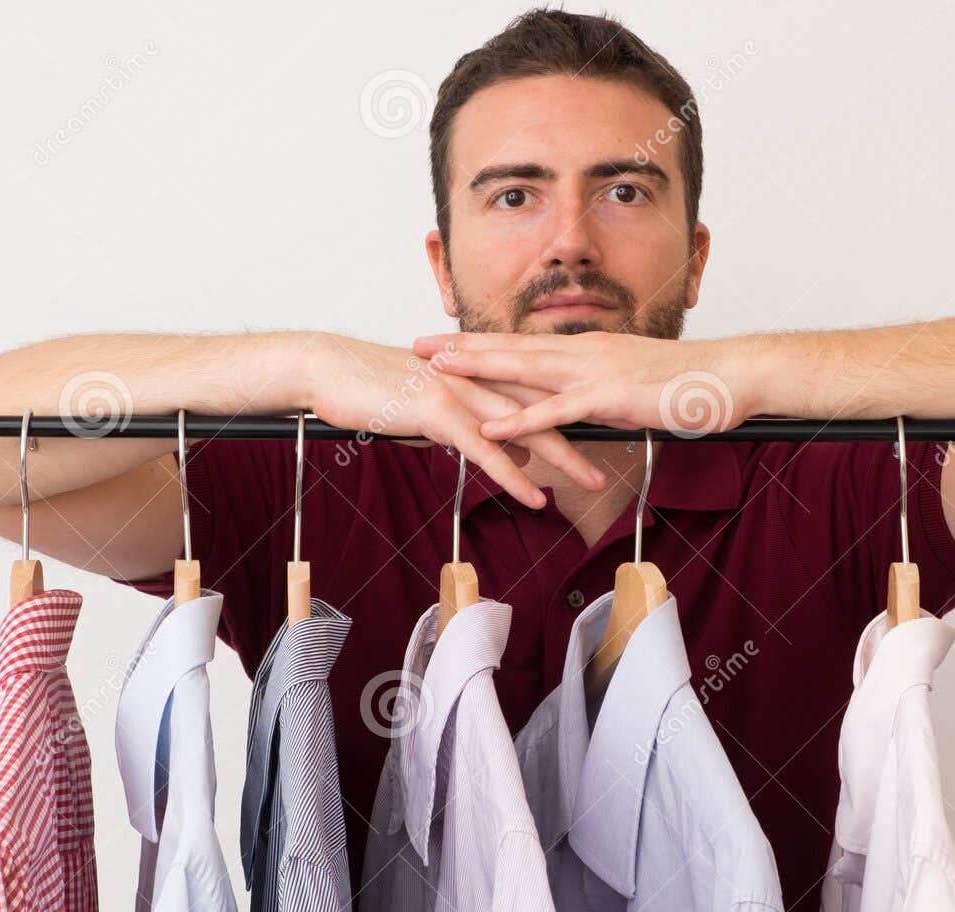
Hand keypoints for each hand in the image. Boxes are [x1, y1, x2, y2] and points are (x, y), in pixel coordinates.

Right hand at [296, 333, 605, 506]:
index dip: (578, 407)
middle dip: (588, 432)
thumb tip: (503, 448)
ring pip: (524, 429)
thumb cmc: (375, 388)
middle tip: (625, 452)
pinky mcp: (437, 414)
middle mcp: (479, 378)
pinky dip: (514, 477)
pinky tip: (535, 498)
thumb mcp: (433, 407)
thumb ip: (472, 424)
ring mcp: (461, 393)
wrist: (329, 370)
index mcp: (481, 372)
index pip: (540, 390)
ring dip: (563, 459)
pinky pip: (485, 451)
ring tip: (595, 483)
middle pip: (546, 407)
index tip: (614, 423)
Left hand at [409, 331, 753, 440]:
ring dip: (478, 370)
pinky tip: (491, 429)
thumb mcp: (633, 387)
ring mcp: (595, 371)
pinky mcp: (609, 396)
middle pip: (511, 347)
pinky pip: (556, 411)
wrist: (729, 376)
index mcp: (588, 348)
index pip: (524, 342)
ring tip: (436, 371)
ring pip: (524, 370)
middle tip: (418, 344)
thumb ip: (601, 394)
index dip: (481, 340)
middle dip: (461, 346)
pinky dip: (521, 421)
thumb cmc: (690, 385)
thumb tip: (581, 408)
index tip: (445, 340)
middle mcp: (584, 351)